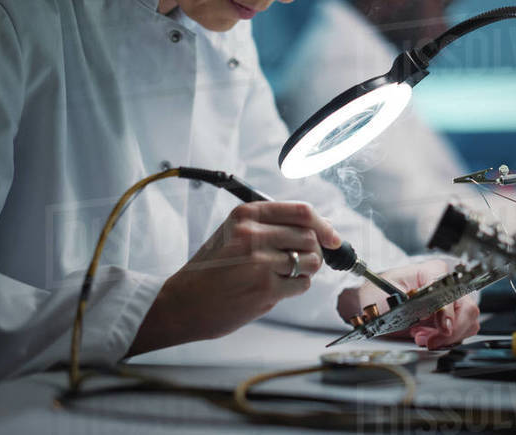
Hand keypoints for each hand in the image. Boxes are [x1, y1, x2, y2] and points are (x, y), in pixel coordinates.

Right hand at [129, 201, 340, 355]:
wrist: (183, 304)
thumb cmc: (210, 270)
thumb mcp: (233, 234)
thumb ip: (271, 226)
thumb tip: (320, 226)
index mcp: (247, 215)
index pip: (302, 212)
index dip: (324, 225)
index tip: (332, 237)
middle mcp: (254, 234)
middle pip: (310, 237)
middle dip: (314, 251)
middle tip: (303, 261)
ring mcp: (260, 262)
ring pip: (310, 261)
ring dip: (306, 270)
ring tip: (286, 275)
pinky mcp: (265, 289)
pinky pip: (301, 284)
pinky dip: (296, 287)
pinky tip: (276, 289)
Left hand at [337, 260, 479, 349]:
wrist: (373, 302)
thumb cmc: (379, 292)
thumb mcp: (390, 293)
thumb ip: (413, 300)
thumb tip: (433, 312)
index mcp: (434, 272)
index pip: (453, 292)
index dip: (449, 312)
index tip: (443, 327)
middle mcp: (447, 285)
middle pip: (468, 309)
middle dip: (450, 331)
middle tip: (428, 339)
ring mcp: (451, 302)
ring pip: (469, 322)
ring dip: (448, 338)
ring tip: (424, 338)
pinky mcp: (450, 318)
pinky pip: (461, 332)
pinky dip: (447, 340)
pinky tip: (428, 338)